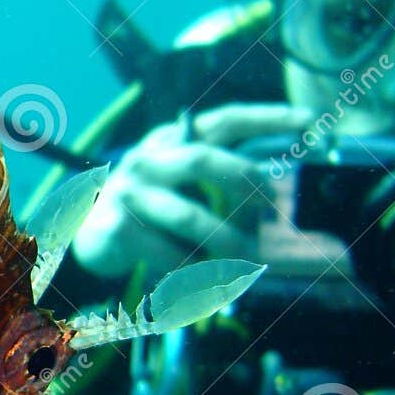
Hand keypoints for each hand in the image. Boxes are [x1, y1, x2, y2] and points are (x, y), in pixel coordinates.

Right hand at [72, 103, 311, 280]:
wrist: (84, 235)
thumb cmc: (147, 208)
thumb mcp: (175, 181)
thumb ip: (214, 179)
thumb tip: (272, 199)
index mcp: (172, 140)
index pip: (224, 121)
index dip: (268, 118)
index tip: (311, 120)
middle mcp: (149, 159)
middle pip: (204, 160)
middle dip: (245, 183)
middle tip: (272, 210)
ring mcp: (130, 193)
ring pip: (189, 216)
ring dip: (225, 241)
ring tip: (246, 258)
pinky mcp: (119, 228)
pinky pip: (168, 253)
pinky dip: (191, 270)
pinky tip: (197, 276)